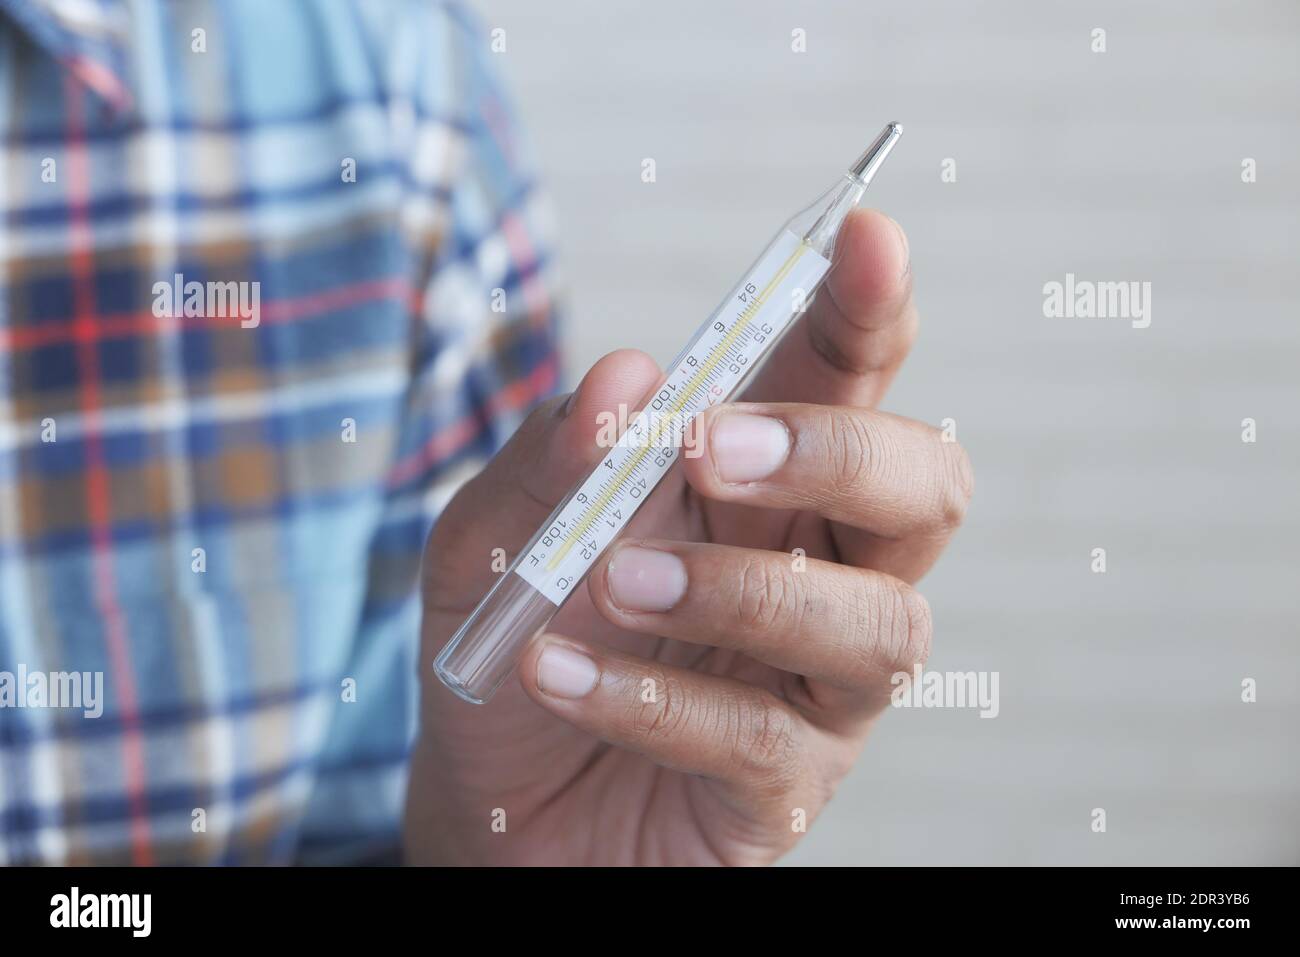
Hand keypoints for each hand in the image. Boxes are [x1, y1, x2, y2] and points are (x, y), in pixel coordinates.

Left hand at [404, 210, 972, 864]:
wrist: (489, 801)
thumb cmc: (514, 643)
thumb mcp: (494, 536)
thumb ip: (552, 460)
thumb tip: (626, 380)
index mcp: (763, 486)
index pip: (849, 382)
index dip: (868, 310)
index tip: (865, 235)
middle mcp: (820, 572)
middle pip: (924, 490)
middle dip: (835, 451)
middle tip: (708, 449)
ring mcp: (817, 684)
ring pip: (881, 623)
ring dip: (743, 588)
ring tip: (615, 581)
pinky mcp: (786, 785)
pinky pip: (762, 737)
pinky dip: (654, 695)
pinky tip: (558, 670)